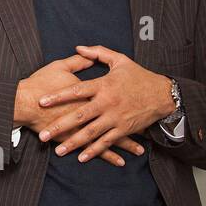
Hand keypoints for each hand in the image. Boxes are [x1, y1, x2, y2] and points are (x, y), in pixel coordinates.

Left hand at [35, 44, 175, 161]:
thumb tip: (79, 47)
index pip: (77, 90)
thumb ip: (98, 52)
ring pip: (91, 133)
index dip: (59, 96)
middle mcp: (108, 103)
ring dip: (74, 143)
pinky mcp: (124, 129)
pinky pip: (106, 142)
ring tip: (59, 151)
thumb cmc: (139, 76)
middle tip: (44, 135)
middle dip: (60, 126)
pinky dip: (94, 150)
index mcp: (104, 85)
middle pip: (80, 116)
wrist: (163, 94)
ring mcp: (115, 118)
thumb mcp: (120, 60)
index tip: (42, 101)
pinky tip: (81, 157)